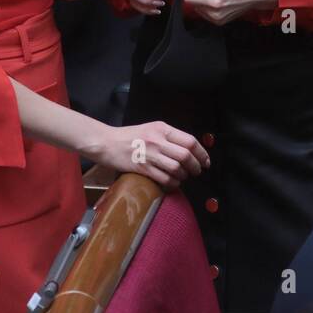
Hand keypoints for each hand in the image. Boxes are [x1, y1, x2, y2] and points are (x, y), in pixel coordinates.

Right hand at [85, 120, 209, 190]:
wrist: (106, 142)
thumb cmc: (129, 136)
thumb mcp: (151, 129)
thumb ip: (168, 137)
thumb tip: (189, 150)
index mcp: (162, 128)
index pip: (190, 140)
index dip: (202, 153)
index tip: (206, 161)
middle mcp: (158, 140)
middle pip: (186, 155)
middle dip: (196, 166)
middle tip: (197, 171)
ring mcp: (150, 155)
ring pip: (177, 168)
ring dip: (184, 175)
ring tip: (184, 177)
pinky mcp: (143, 168)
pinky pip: (165, 179)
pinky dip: (173, 183)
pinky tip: (173, 182)